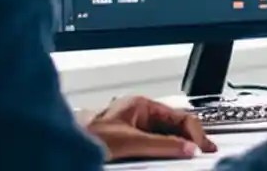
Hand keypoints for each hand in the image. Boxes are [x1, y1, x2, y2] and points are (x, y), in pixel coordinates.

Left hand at [85, 96, 217, 161]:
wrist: (62, 147)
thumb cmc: (86, 137)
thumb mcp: (129, 142)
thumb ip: (161, 145)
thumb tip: (187, 148)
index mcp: (141, 105)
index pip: (179, 117)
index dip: (193, 133)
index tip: (200, 148)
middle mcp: (139, 114)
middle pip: (174, 127)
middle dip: (189, 139)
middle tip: (204, 152)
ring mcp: (134, 129)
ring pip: (165, 137)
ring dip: (177, 147)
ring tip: (190, 157)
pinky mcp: (128, 143)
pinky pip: (153, 147)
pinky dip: (165, 153)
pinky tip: (170, 160)